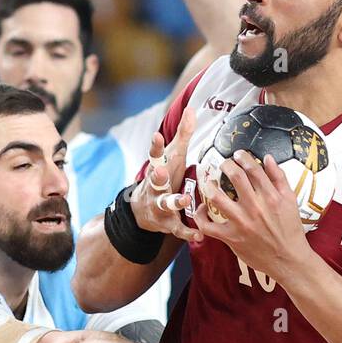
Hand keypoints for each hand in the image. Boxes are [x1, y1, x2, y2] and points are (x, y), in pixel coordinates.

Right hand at [129, 105, 202, 243]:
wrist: (142, 212)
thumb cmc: (164, 177)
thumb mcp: (172, 156)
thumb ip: (182, 134)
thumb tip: (191, 108)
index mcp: (157, 169)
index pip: (154, 156)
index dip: (154, 147)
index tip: (156, 136)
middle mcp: (155, 188)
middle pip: (154, 180)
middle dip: (156, 176)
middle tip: (159, 171)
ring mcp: (159, 206)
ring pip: (165, 204)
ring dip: (173, 202)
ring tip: (183, 200)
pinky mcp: (166, 223)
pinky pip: (178, 228)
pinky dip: (188, 232)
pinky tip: (198, 234)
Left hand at [193, 150, 309, 281]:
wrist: (288, 259)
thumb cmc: (290, 230)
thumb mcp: (291, 200)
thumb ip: (279, 177)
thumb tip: (268, 158)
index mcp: (270, 196)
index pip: (253, 169)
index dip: (242, 157)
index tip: (237, 154)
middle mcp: (254, 207)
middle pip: (235, 177)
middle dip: (225, 165)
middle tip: (222, 164)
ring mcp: (241, 223)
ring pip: (217, 198)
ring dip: (209, 186)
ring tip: (208, 181)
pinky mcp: (231, 238)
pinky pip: (208, 226)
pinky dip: (200, 216)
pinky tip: (201, 208)